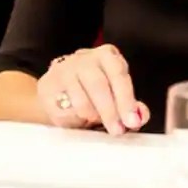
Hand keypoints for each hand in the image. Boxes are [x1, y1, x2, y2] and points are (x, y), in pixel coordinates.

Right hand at [35, 44, 149, 133]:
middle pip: (98, 84)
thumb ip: (131, 107)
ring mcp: (63, 70)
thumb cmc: (92, 96)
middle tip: (117, 130)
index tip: (132, 121)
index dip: (126, 99)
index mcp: (107, 56)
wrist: (56, 95)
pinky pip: (63, 108)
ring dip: (91, 116)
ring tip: (94, 122)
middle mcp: (84, 58)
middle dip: (110, 111)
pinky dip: (74, 119)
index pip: (118, 73)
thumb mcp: (116, 99)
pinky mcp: (47, 85)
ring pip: (80, 98)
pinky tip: (77, 119)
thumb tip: (140, 115)